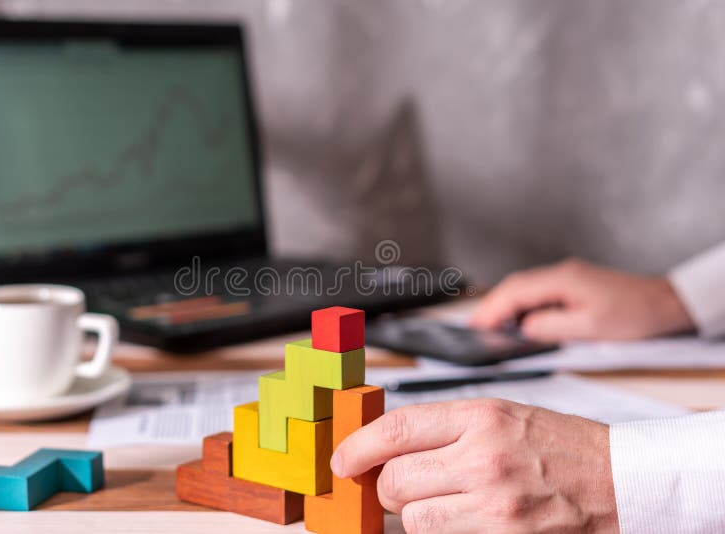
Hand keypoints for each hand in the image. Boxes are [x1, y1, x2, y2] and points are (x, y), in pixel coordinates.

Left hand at [331, 399, 617, 533]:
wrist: (619, 481)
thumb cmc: (560, 445)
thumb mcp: (500, 416)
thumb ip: (443, 429)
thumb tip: (385, 447)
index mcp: (480, 416)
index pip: (395, 430)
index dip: (356, 447)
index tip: (341, 460)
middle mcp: (484, 457)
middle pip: (395, 480)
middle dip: (386, 488)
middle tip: (397, 485)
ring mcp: (495, 503)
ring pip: (413, 519)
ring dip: (415, 515)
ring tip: (442, 502)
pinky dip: (442, 532)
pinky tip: (463, 518)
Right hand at [469, 258, 693, 341]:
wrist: (664, 303)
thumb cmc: (634, 314)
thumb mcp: (591, 328)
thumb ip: (552, 327)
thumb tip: (524, 328)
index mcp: (562, 280)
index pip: (516, 292)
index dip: (493, 309)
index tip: (476, 326)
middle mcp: (560, 273)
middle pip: (514, 285)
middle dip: (491, 305)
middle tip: (473, 327)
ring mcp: (565, 277)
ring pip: (523, 287)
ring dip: (503, 304)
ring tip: (488, 324)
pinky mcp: (571, 284)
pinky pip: (536, 291)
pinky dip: (519, 303)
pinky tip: (516, 318)